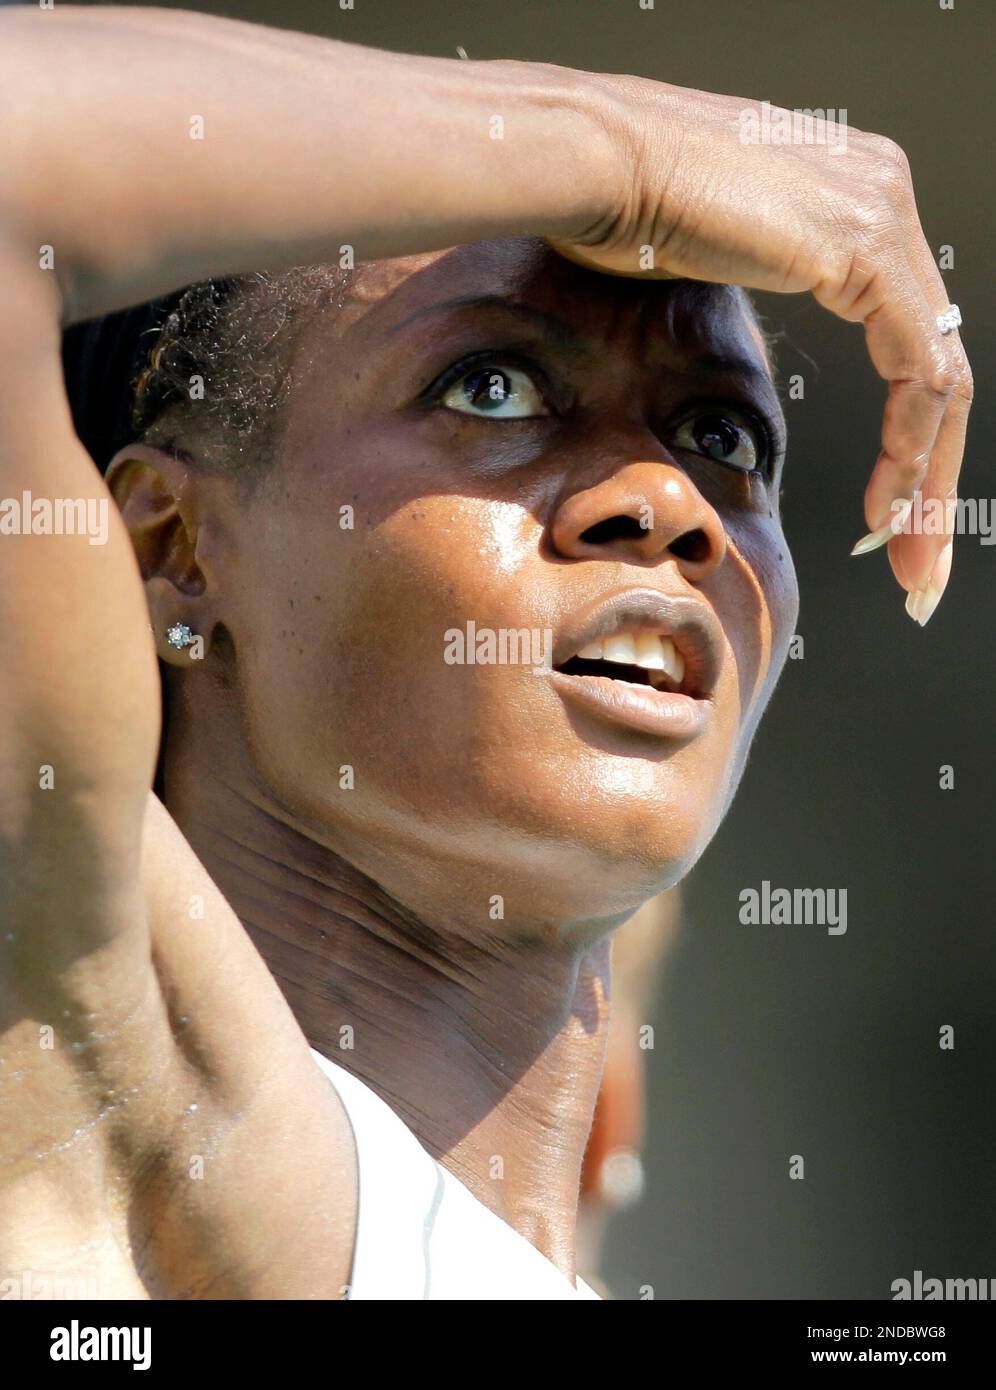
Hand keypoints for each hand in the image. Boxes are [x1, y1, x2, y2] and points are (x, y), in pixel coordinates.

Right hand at [547, 81, 972, 622]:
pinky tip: (886, 506)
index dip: (907, 441)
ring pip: (940, 377)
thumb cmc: (612, 217)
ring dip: (927, 482)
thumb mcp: (700, 272)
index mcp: (849, 197)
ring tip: (905, 556)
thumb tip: (725, 361)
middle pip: (937, 363)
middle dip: (931, 477)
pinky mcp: (863, 244)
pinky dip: (908, 448)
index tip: (886, 518)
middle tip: (918, 562)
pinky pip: (917, 370)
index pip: (909, 340)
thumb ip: (747, 298)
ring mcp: (879, 212)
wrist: (590, 165)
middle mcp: (881, 194)